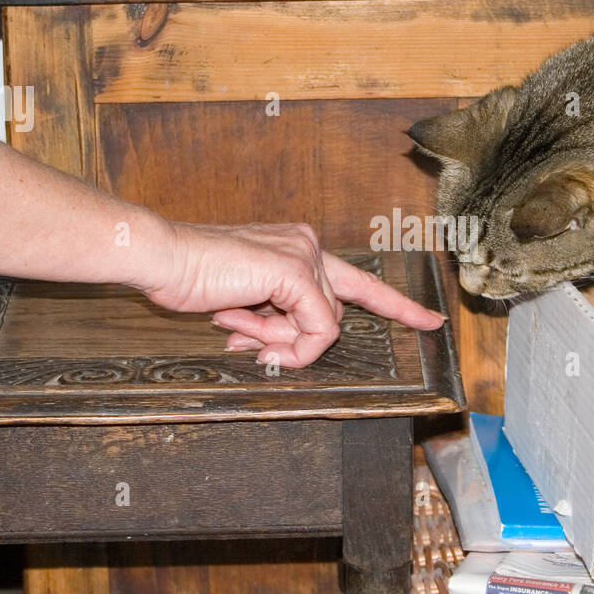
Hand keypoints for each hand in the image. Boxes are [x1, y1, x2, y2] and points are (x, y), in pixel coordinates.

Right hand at [139, 221, 445, 367]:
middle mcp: (308, 245)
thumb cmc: (190, 277)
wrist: (162, 258)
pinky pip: (317, 329)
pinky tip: (243, 329)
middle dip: (291, 339)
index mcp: (297, 247)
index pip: (358, 282)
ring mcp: (305, 256)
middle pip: (332, 314)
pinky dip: (290, 344)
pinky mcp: (297, 272)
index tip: (432, 321)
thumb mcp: (239, 303)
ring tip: (232, 323)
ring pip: (322, 325)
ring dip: (278, 340)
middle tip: (243, 335)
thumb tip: (271, 349)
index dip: (397, 305)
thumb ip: (268, 320)